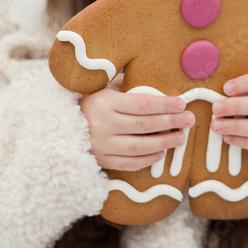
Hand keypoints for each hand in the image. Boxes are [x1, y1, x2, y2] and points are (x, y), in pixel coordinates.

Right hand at [79, 73, 194, 170]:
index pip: (142, 104)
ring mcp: (101, 145)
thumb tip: (157, 84)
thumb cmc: (89, 101)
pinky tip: (161, 153)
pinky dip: (147, 160)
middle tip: (190, 120)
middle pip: (144, 125)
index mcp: (106, 102)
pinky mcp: (100, 160)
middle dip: (171, 122)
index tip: (182, 103)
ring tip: (180, 138)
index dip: (164, 104)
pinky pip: (128, 164)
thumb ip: (128, 86)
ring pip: (139, 147)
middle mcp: (103, 124)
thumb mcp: (104, 87)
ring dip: (163, 143)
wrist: (57, 125)